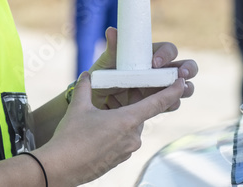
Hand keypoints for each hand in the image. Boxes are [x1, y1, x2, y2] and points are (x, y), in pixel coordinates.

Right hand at [39, 70, 189, 184]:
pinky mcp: (119, 160)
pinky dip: (115, 131)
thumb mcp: (78, 107)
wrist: (61, 167)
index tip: (181, 84)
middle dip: (131, 103)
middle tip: (118, 93)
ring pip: (130, 128)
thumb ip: (85, 88)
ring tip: (101, 113)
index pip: (157, 104)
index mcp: (127, 121)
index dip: (172, 92)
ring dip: (121, 118)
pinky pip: (123, 140)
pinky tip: (97, 130)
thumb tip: (86, 76)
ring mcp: (126, 151)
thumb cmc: (71, 137)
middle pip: (139, 114)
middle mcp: (132, 137)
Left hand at [88, 27, 197, 109]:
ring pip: (184, 86)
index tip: (154, 63)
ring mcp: (162, 88)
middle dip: (188, 68)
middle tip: (181, 74)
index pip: (168, 50)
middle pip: (185, 66)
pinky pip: (173, 103)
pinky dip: (173, 103)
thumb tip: (111, 30)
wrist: (96, 100)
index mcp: (151, 55)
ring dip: (186, 87)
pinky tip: (168, 104)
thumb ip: (113, 49)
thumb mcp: (106, 63)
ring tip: (182, 90)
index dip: (165, 54)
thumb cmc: (103, 75)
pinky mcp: (158, 104)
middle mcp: (161, 70)